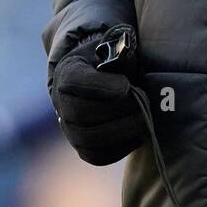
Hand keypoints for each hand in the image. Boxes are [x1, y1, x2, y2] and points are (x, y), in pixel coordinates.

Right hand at [50, 30, 144, 165]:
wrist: (104, 83)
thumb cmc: (112, 64)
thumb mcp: (114, 51)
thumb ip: (120, 56)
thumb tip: (127, 63)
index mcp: (68, 73)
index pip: (75, 82)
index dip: (102, 86)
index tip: (126, 86)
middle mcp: (62, 103)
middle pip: (81, 113)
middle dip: (117, 109)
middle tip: (143, 101)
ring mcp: (69, 128)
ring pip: (89, 138)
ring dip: (122, 130)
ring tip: (144, 119)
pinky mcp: (83, 147)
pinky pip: (98, 156)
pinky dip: (121, 148)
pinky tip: (138, 134)